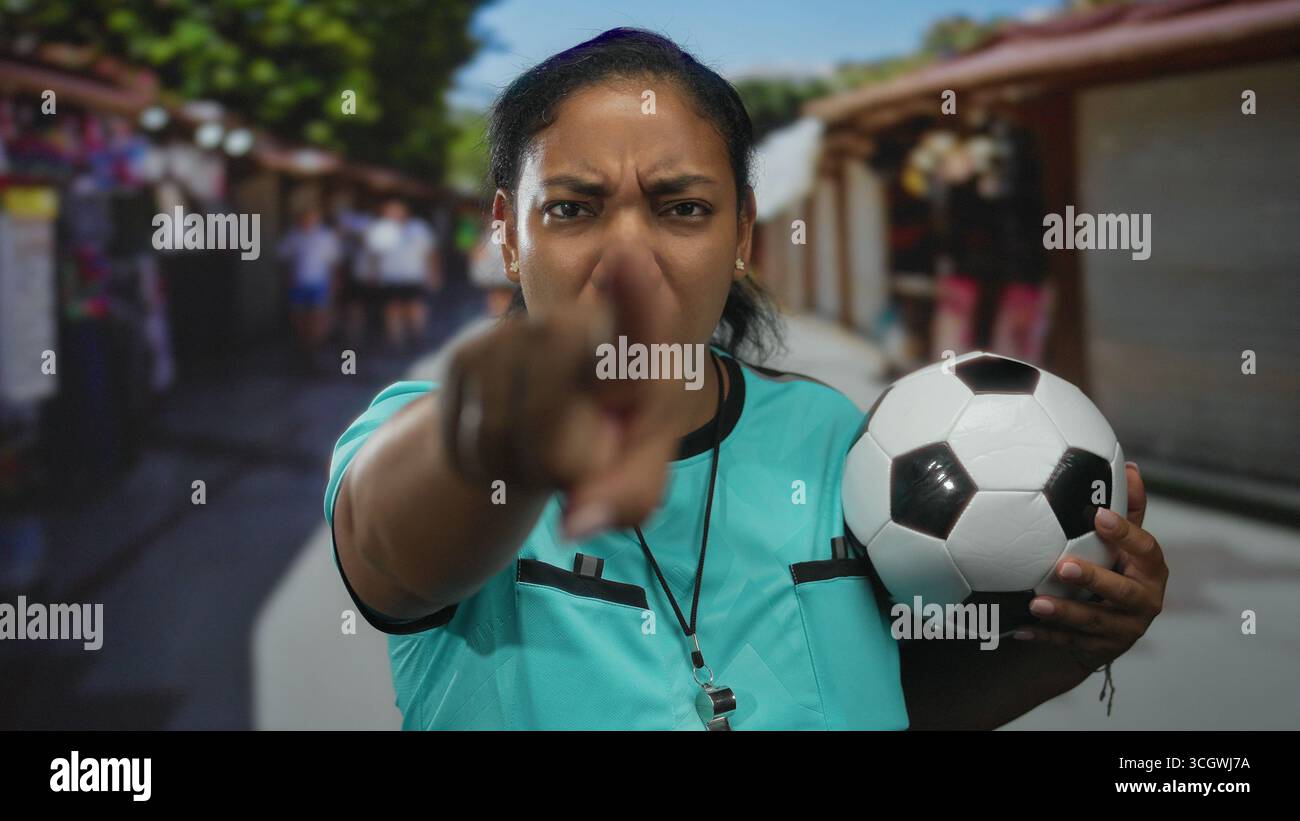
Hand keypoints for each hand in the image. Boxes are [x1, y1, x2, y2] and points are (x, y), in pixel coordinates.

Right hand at [439, 253, 678, 540]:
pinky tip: (504, 454)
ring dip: (516, 470)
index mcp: (638, 348)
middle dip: (552, 462)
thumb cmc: (610, 451)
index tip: (629, 257)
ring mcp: (517, 334)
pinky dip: (482, 466)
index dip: (635, 295)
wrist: (550, 430)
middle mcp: (578, 325)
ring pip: (502, 430)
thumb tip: (577, 523)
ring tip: (540, 464)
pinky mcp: (466, 355)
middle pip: (550, 408)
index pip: (641, 320)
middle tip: (566, 479)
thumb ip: (625, 500)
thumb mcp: (634, 481)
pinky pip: (467, 437)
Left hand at [1013, 463, 1167, 669]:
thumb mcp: (1127, 545)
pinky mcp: (1101, 649)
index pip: (1146, 549)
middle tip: (1064, 566)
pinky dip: (1043, 636)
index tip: (1099, 515)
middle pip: (1122, 591)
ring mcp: (1124, 629)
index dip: (1125, 533)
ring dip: (1063, 612)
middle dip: (1094, 579)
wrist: (1114, 628)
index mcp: (1151, 570)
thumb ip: (1129, 511)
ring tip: (1036, 603)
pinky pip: (1068, 642)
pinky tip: (1018, 628)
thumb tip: (1129, 467)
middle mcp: (1144, 601)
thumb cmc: (1118, 570)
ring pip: (1093, 621)